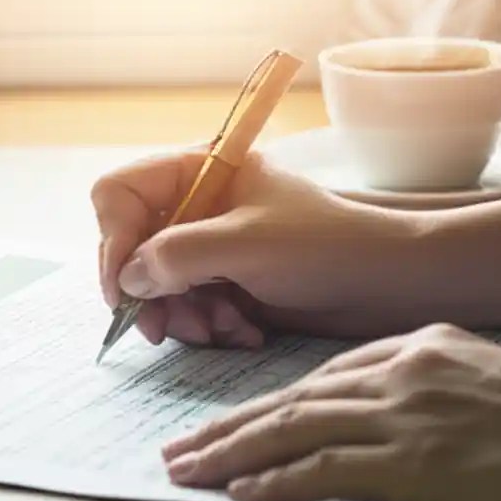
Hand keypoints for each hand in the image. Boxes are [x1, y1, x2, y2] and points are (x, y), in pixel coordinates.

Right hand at [91, 149, 424, 347]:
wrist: (386, 285)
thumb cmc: (326, 248)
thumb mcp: (244, 246)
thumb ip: (175, 256)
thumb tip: (127, 279)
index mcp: (201, 169)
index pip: (120, 194)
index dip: (114, 241)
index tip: (124, 288)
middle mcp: (198, 202)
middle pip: (130, 245)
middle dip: (150, 292)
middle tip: (164, 330)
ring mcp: (209, 243)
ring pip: (155, 284)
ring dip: (181, 315)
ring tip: (220, 330)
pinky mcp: (224, 281)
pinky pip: (185, 307)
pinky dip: (205, 325)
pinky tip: (242, 331)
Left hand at [161, 323, 500, 500]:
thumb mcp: (491, 379)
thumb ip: (430, 388)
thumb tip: (387, 419)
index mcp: (422, 343)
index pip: (324, 373)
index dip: (271, 400)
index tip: (235, 420)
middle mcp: (402, 370)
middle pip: (292, 396)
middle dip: (228, 424)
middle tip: (179, 444)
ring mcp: (404, 415)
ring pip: (292, 428)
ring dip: (230, 452)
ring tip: (186, 469)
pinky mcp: (410, 464)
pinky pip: (321, 470)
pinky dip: (275, 482)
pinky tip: (241, 492)